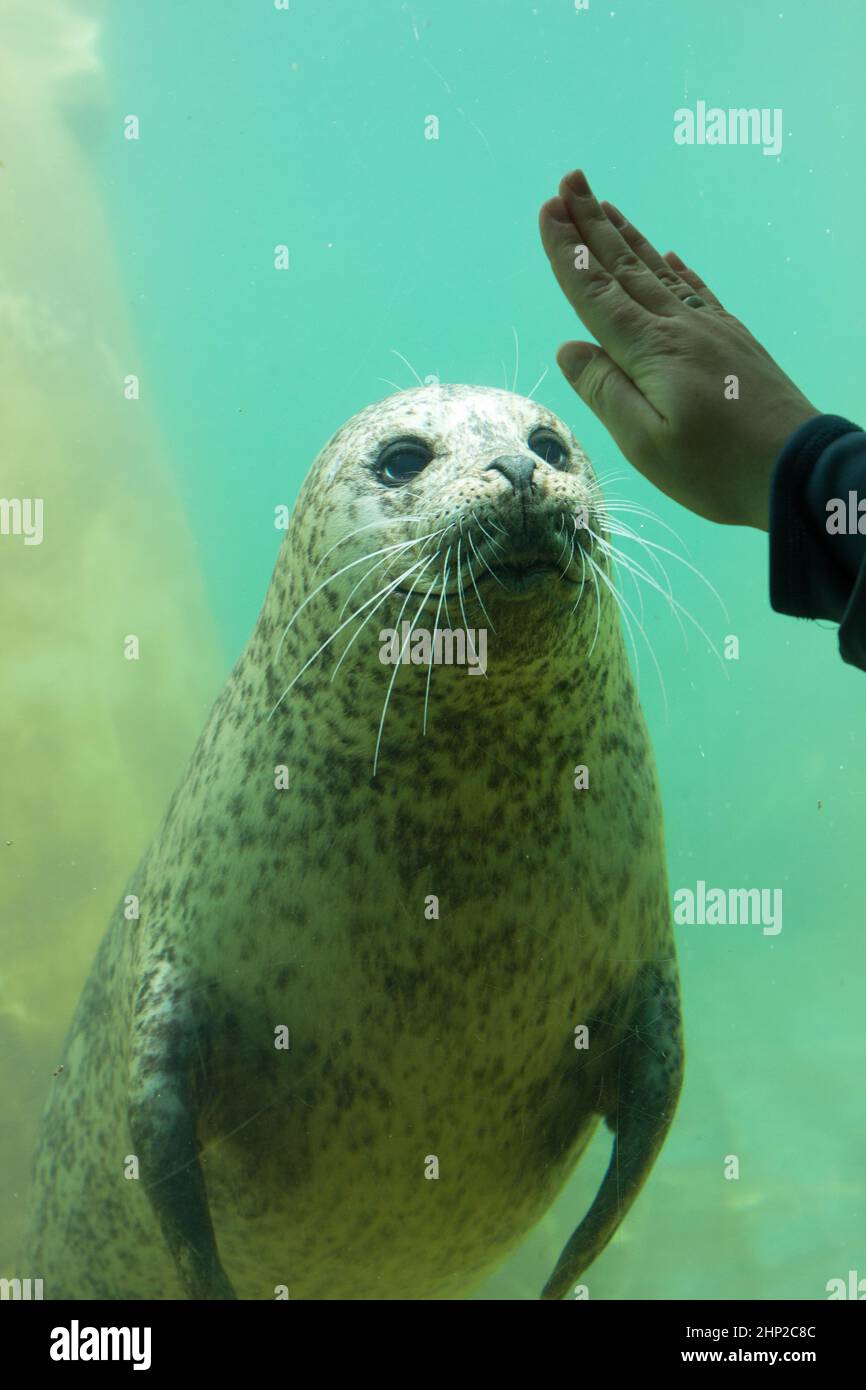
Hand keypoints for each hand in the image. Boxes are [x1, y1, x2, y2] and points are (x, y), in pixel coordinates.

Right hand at [539, 170, 820, 529]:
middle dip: (592, 225)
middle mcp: (678, 327)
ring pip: (658, 273)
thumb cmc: (715, 468)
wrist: (796, 468)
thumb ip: (605, 390)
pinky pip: (696, 292)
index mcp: (651, 351)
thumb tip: (570, 348)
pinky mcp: (734, 341)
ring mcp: (711, 329)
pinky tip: (668, 256)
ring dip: (628, 238)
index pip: (596, 293)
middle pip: (625, 268)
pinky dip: (675, 270)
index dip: (568, 253)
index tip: (547, 211)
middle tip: (568, 182)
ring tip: (606, 205)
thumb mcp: (645, 443)